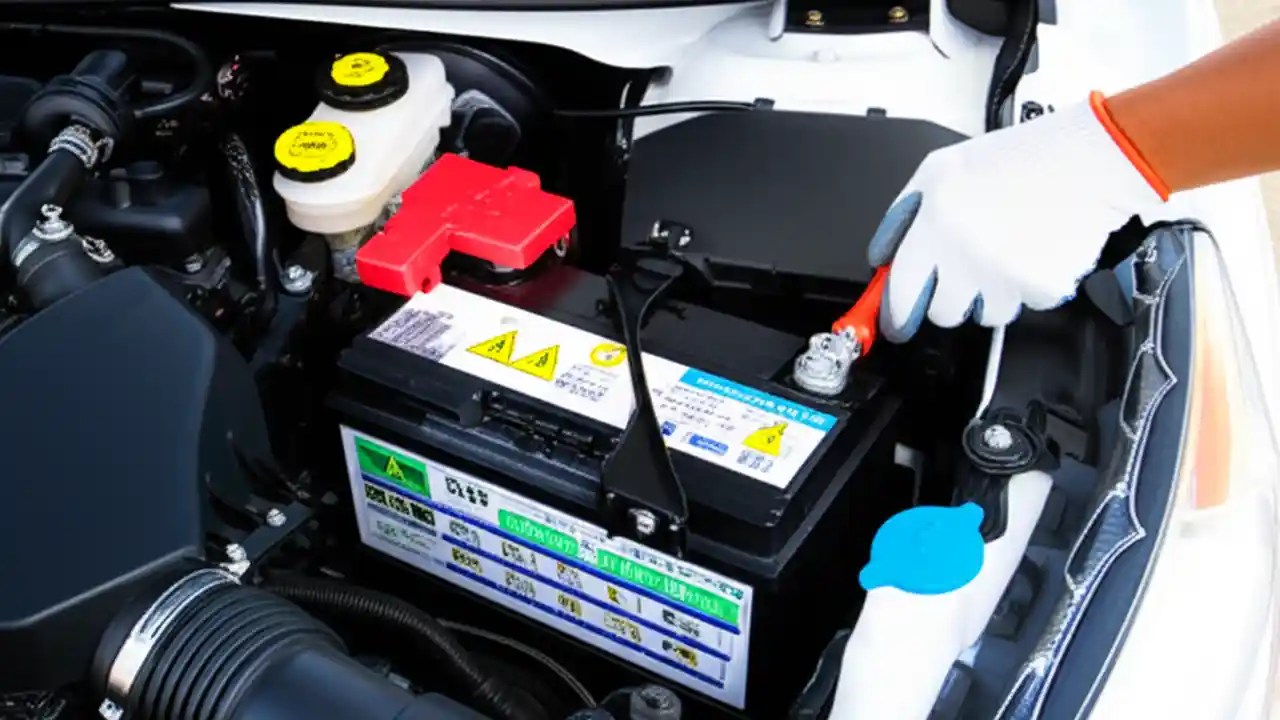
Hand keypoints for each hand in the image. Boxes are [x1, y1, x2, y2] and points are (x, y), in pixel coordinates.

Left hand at [868, 98, 1164, 342]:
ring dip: (990, 294)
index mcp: (933, 224)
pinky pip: (1023, 307)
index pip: (900, 292)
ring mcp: (1003, 275)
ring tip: (1006, 250)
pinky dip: (1028, 288)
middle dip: (950, 297)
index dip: (896, 314)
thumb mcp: (939, 171)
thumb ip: (902, 217)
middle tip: (967, 267)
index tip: (896, 323)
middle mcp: (964, 253)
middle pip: (942, 313)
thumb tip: (883, 260)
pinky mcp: (1040, 288)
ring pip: (984, 314)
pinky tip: (1033, 251)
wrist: (1087, 159)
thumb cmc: (1017, 158)